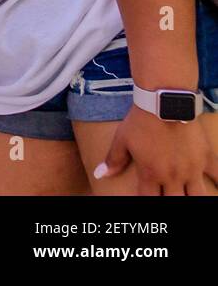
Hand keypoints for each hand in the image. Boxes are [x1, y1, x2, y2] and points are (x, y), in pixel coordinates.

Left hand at [96, 106, 217, 194]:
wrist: (164, 102)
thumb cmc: (140, 120)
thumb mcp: (122, 139)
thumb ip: (114, 160)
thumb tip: (100, 175)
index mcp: (151, 174)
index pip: (148, 199)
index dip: (147, 202)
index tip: (147, 200)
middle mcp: (173, 176)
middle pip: (174, 202)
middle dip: (170, 202)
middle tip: (167, 198)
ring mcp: (192, 169)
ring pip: (196, 197)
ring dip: (190, 199)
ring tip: (186, 197)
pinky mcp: (206, 158)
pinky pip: (217, 176)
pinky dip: (217, 183)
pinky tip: (215, 189)